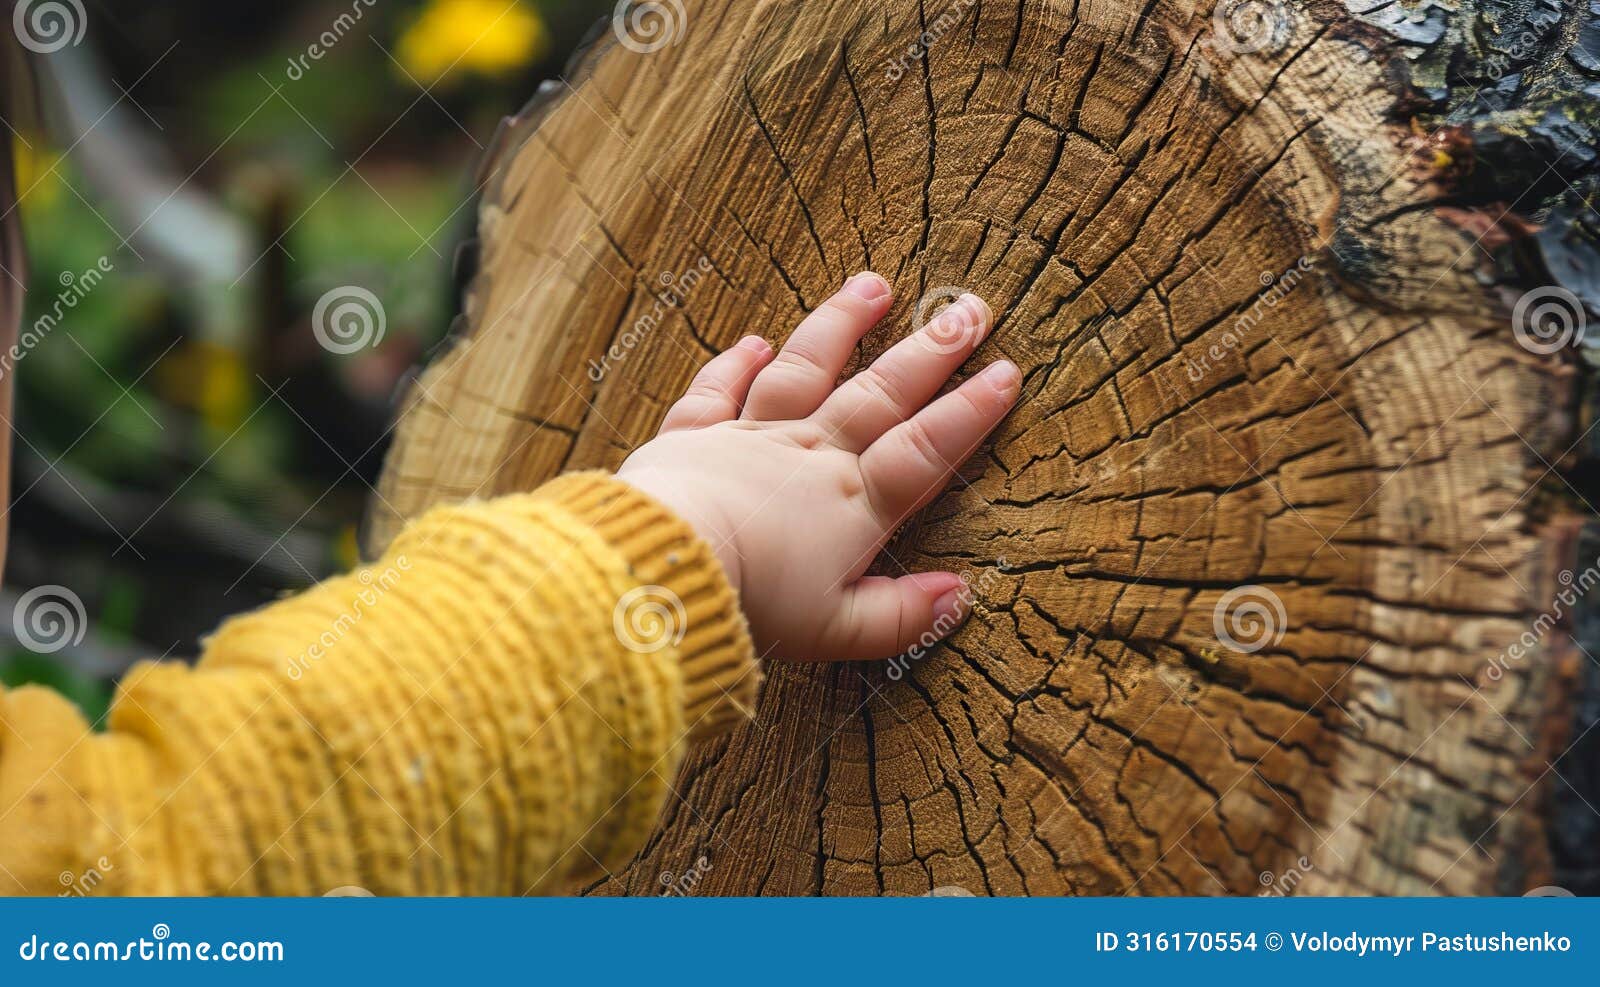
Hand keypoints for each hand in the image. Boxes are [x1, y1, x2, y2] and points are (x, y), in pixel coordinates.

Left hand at [616, 272, 1018, 660]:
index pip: (925, 450)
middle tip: (971, 309)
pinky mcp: (692, 436)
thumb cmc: (751, 607)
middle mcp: (808, 456)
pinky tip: (754, 340)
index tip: (1008, 372)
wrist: (663, 568)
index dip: (970, 411)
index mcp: (851, 505)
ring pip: (804, 369)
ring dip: (842, 326)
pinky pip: (718, 390)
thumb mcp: (838, 631)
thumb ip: (900, 616)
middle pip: (879, 394)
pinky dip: (735, 363)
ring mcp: (749, 438)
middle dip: (931, 351)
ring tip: (875, 286)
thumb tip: (958, 595)